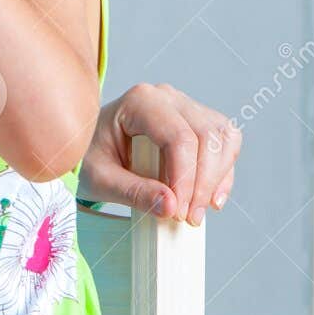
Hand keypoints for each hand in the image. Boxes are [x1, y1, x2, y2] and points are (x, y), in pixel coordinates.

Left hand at [80, 83, 239, 223]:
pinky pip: (226, 144)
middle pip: (206, 137)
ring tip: (197, 211)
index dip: (185, 177)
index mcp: (139, 101)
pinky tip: (210, 199)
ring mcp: (185, 106)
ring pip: (223, 138)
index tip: (177, 211)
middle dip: (203, 182)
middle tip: (187, 217)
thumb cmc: (89, 156)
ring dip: (217, 178)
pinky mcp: (198, 121)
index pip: (178, 138)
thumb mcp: (98, 178)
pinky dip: (223, 173)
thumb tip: (171, 206)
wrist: (88, 145)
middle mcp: (166, 97)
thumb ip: (131, 192)